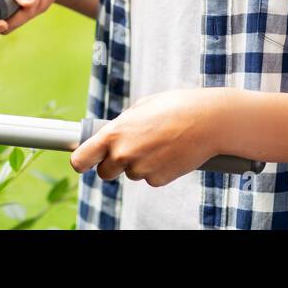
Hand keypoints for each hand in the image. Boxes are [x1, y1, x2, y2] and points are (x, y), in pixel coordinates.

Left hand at [70, 88, 231, 186]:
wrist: (208, 121)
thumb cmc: (175, 106)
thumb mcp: (141, 107)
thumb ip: (123, 124)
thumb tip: (113, 134)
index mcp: (114, 133)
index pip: (81, 159)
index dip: (80, 161)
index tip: (82, 160)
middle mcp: (123, 154)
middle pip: (104, 172)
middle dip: (112, 163)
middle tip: (130, 148)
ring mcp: (141, 169)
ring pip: (131, 173)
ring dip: (139, 162)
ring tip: (159, 142)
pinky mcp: (158, 180)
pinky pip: (150, 178)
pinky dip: (157, 168)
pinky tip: (170, 152)